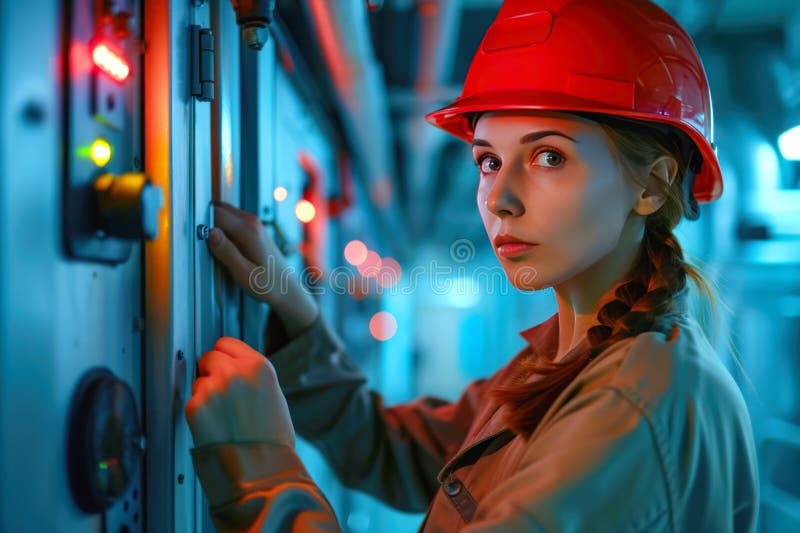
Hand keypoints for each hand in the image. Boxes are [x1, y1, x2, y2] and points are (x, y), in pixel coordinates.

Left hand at [185, 336, 294, 448]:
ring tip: (222, 416)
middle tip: (221, 393)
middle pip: (209, 356)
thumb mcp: (274, 394)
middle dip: (212, 371)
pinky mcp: (196, 407)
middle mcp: (236, 372)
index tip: (223, 365)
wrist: (261, 469)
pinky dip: (199, 413)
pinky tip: (214, 426)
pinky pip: (191, 401)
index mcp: (259, 366)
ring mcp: (214, 388)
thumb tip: (233, 366)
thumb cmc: (273, 438)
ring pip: (199, 380)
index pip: (226, 342)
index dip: (224, 356)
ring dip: (205, 393)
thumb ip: (253, 376)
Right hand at [207, 202, 318, 336]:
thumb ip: (226, 252)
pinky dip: (221, 226)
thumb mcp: (244, 274)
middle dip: (205, 220)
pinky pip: (230, 219)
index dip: (200, 222)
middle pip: (218, 208)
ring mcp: (254, 223)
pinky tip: (220, 245)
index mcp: (248, 230)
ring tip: (208, 244)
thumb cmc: (268, 285)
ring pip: (223, 212)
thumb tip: (209, 232)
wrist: (287, 289)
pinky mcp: (253, 228)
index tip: (192, 235)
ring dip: (212, 222)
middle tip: (197, 239)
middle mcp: (251, 222)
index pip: (215, 214)